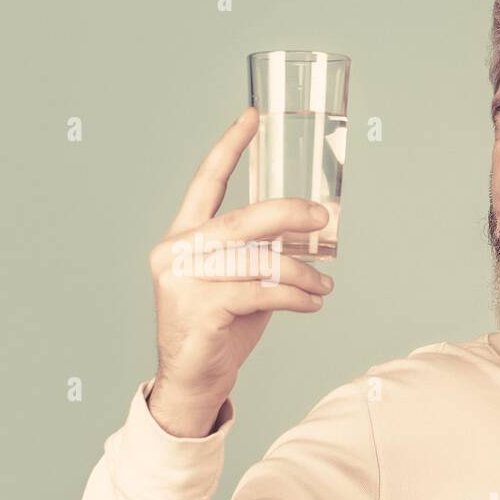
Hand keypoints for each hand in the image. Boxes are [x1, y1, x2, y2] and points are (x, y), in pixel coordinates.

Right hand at [145, 106, 333, 437]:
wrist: (193, 382)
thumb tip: (312, 231)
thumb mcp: (237, 283)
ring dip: (301, 272)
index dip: (229, 147)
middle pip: (241, 219)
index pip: (205, 182)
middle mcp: (176, 253)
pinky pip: (260, 293)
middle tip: (322, 216)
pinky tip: (311, 304)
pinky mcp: (200, 310)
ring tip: (323, 285)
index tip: (252, 116)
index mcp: (182, 238)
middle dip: (287, 213)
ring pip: (257, 261)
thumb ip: (257, 255)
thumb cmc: (219, 329)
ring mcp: (183, 282)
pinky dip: (295, 297)